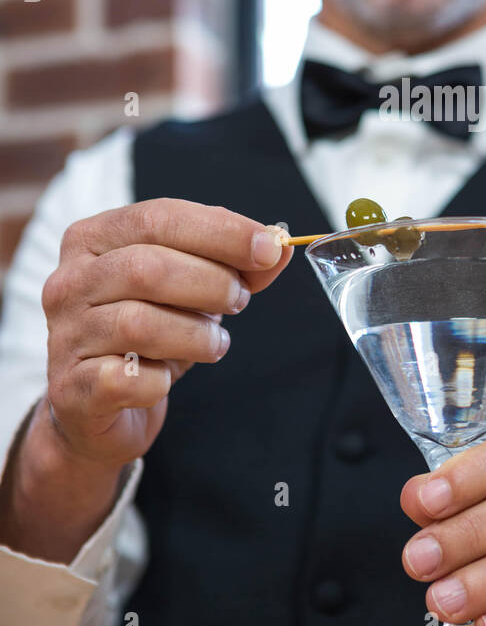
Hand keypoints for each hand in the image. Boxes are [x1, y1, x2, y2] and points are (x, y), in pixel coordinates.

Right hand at [40, 198, 291, 468]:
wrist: (97, 408)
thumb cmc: (146, 336)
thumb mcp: (190, 290)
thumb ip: (233, 265)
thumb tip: (280, 247)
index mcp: (93, 239)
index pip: (158, 217)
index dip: (220, 231)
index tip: (268, 248)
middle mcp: (68, 282)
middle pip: (148, 268)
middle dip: (210, 283)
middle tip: (239, 300)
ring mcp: (65, 336)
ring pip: (138, 323)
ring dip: (195, 334)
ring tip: (215, 342)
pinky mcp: (71, 389)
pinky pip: (124, 379)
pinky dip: (158, 380)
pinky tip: (166, 378)